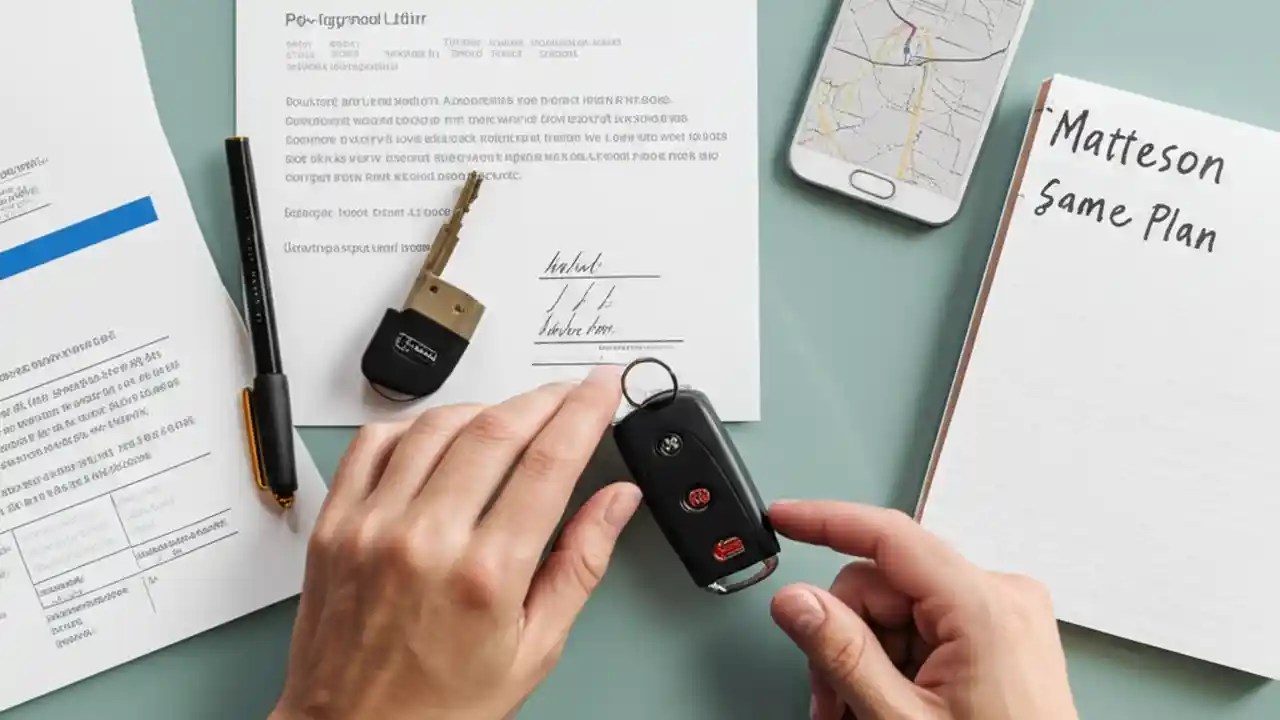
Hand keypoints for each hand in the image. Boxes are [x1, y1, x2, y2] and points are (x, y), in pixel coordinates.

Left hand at [270, 367, 642, 719]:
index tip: (604, 385)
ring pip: (438, 426)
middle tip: (571, 392)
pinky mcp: (336, 524)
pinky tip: (440, 433)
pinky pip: (373, 443)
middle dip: (545, 398)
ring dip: (486, 407)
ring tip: (513, 415)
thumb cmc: (441, 707)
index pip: (550, 461)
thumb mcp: (535, 648)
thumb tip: (617, 503)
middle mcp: (426, 540)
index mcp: (486, 575)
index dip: (586, 410)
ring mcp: (374, 526)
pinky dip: (414, 424)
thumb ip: (580, 564)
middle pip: (497, 430)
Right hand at [767, 501, 1077, 719]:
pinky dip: (894, 663)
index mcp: (986, 607)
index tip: (785, 518)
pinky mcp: (999, 636)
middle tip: (832, 700)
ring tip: (861, 712)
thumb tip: (796, 600)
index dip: (827, 522)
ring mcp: (1003, 617)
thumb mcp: (903, 719)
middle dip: (845, 638)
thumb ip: (844, 654)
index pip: (889, 537)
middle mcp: (1002, 597)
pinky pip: (923, 627)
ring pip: (896, 609)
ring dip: (865, 659)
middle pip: (883, 584)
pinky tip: (889, 702)